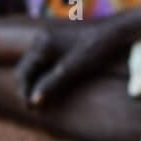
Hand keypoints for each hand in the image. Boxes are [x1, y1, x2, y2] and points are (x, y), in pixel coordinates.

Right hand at [15, 15, 136, 106]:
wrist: (117, 31)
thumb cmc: (97, 47)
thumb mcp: (74, 68)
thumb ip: (52, 84)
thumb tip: (33, 101)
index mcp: (42, 44)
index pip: (23, 72)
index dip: (24, 92)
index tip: (30, 109)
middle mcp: (42, 39)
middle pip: (26, 69)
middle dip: (29, 88)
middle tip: (36, 109)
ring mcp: (50, 39)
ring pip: (36, 66)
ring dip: (37, 82)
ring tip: (43, 102)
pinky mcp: (58, 42)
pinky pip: (45, 61)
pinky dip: (46, 75)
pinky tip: (53, 87)